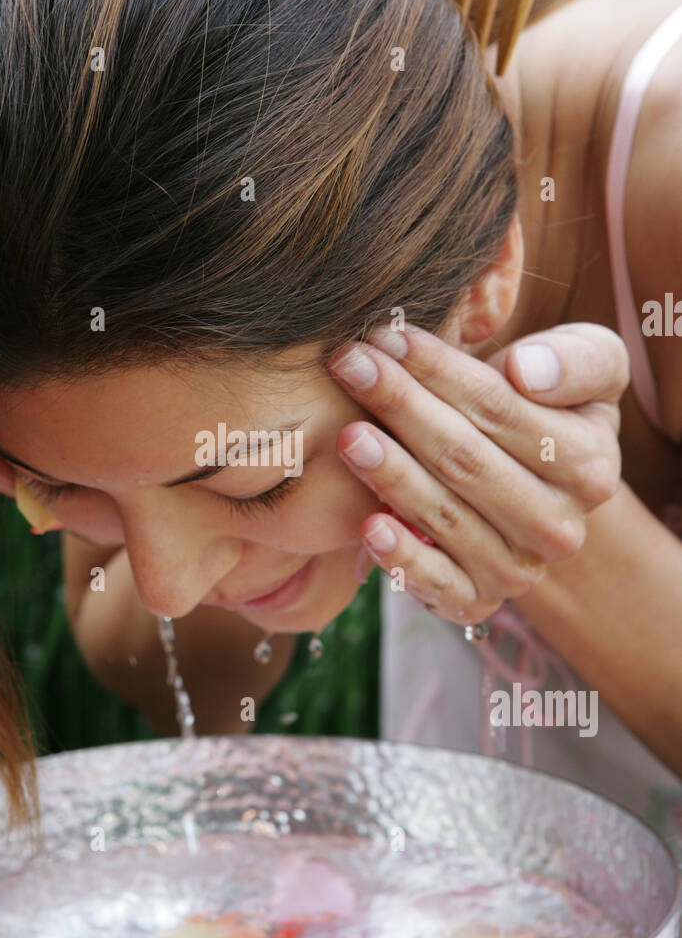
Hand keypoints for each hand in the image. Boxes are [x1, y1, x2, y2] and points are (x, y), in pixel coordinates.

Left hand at [327, 322, 627, 625]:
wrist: (527, 479)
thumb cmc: (546, 406)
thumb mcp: (584, 366)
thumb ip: (572, 359)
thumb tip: (526, 372)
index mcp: (591, 466)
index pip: (503, 410)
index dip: (442, 371)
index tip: (390, 337)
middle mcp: (560, 526)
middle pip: (466, 459)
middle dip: (401, 406)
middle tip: (349, 365)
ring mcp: (518, 570)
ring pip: (445, 515)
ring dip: (390, 473)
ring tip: (346, 434)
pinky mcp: (475, 600)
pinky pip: (435, 582)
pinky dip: (400, 555)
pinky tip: (367, 525)